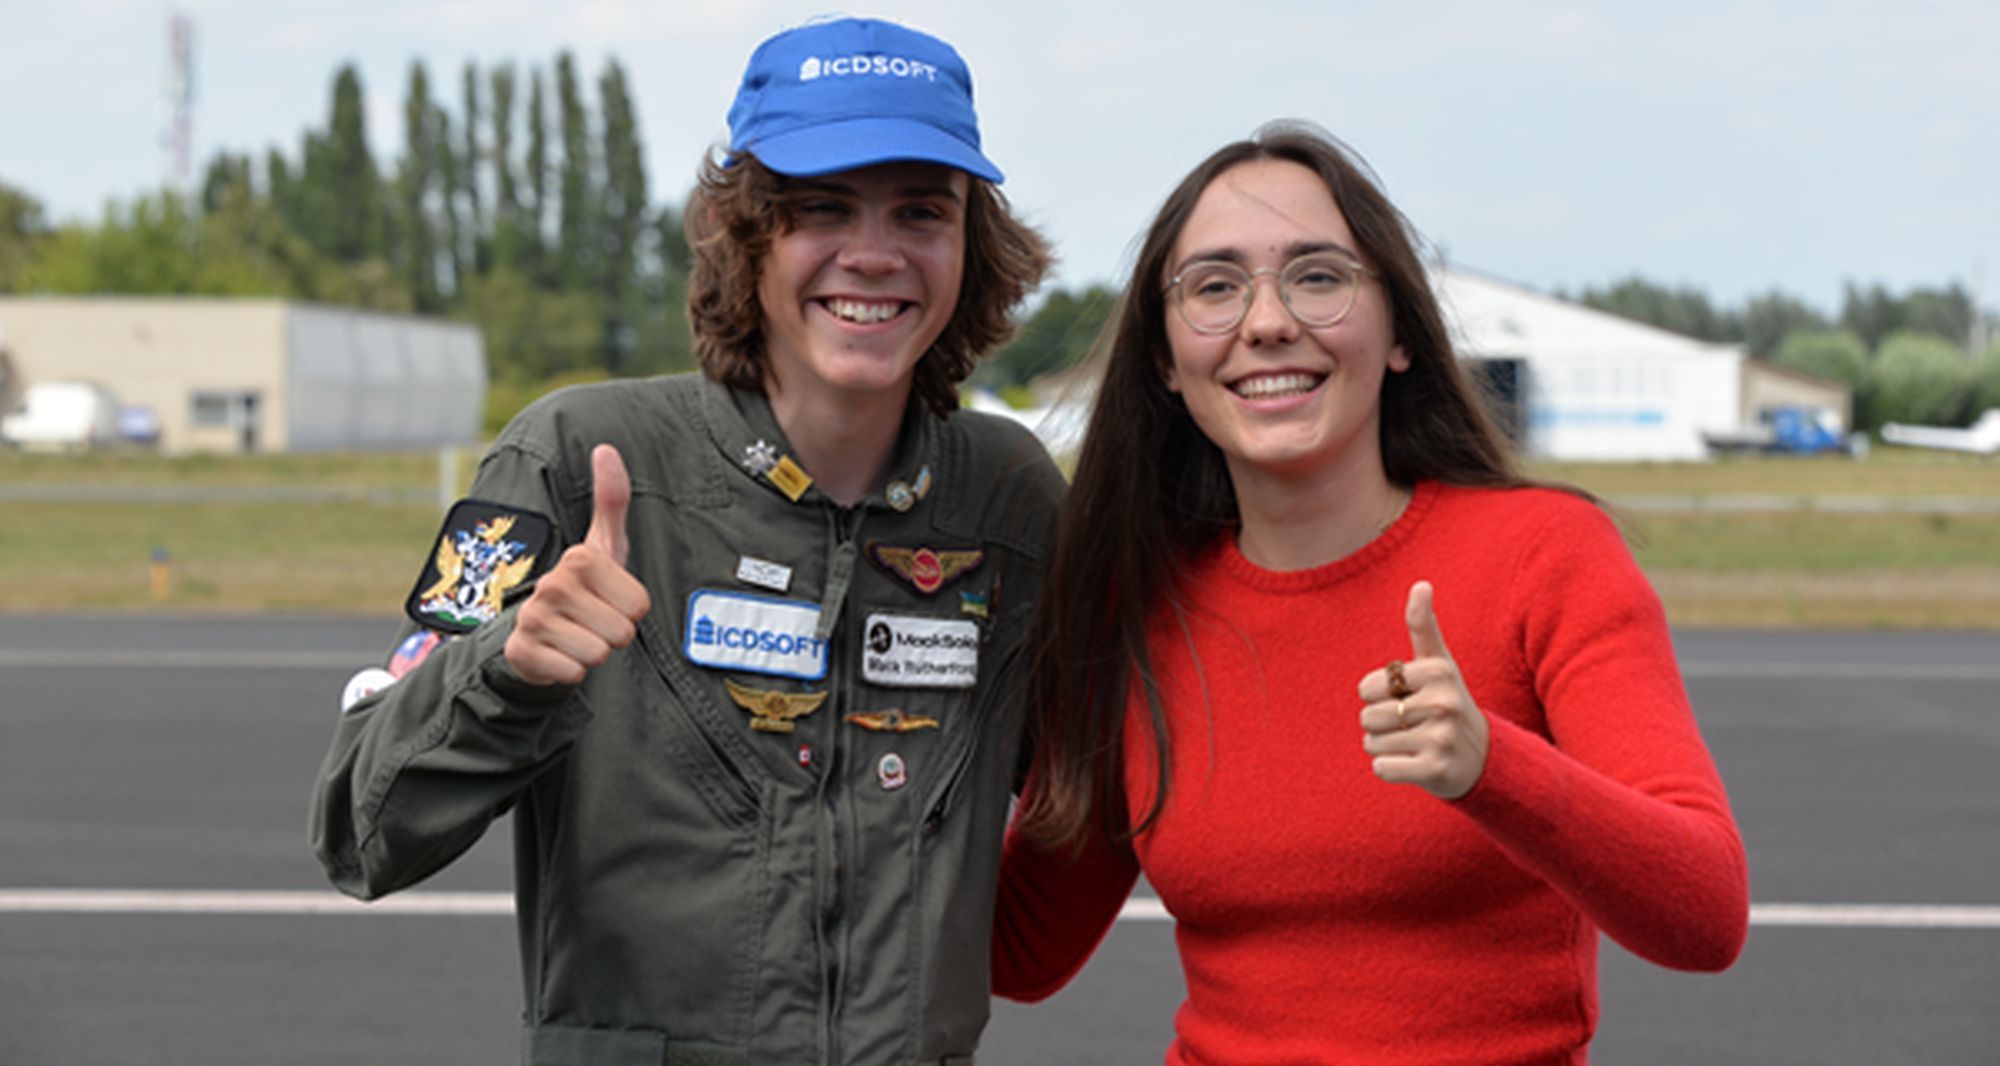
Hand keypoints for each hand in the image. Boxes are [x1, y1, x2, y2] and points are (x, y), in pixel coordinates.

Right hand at [504, 444, 651, 685]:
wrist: (534, 631)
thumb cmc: (583, 587)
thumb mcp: (603, 545)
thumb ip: (612, 500)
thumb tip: (606, 448)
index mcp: (580, 558)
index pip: (639, 605)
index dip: (631, 611)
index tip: (610, 601)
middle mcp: (553, 584)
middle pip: (621, 632)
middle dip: (613, 634)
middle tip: (592, 622)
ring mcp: (532, 618)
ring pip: (597, 655)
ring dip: (592, 653)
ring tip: (576, 636)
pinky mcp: (521, 652)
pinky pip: (572, 674)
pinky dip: (570, 672)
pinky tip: (558, 655)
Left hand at [1356, 581, 1488, 799]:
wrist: (1483, 758)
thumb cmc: (1448, 702)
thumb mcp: (1439, 663)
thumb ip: (1424, 626)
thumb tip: (1421, 584)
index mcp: (1438, 672)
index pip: (1366, 687)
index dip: (1377, 696)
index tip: (1407, 698)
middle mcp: (1442, 702)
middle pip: (1367, 717)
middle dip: (1380, 724)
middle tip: (1412, 725)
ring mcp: (1441, 738)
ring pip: (1372, 744)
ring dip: (1384, 747)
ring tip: (1414, 743)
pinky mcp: (1435, 770)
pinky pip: (1381, 768)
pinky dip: (1389, 769)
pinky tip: (1414, 763)